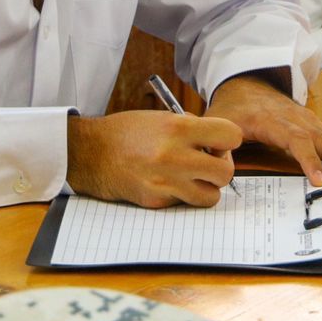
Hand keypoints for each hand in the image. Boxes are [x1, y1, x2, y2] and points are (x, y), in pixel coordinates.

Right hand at [68, 110, 241, 207]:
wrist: (90, 153)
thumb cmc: (128, 132)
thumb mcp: (162, 117)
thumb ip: (193, 128)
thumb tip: (218, 145)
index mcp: (178, 127)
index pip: (231, 136)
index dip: (228, 140)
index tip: (218, 143)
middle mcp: (174, 155)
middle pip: (226, 172)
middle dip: (220, 169)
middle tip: (206, 164)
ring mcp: (165, 182)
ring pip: (211, 196)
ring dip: (205, 188)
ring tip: (190, 178)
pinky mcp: (155, 200)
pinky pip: (184, 203)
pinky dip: (181, 196)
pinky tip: (167, 184)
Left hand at [205, 75, 321, 187]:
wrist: (246, 81)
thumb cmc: (234, 106)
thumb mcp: (218, 121)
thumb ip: (218, 143)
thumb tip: (218, 165)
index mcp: (275, 121)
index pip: (296, 142)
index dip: (308, 162)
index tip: (320, 182)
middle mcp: (300, 120)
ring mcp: (313, 122)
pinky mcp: (320, 126)